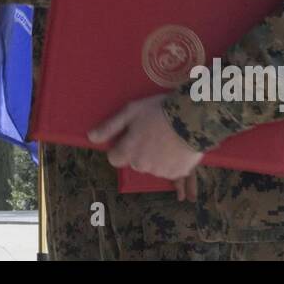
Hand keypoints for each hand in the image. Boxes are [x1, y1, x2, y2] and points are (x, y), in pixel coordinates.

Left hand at [88, 95, 203, 189]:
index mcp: (129, 151)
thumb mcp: (130, 112)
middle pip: (134, 162)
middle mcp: (142, 165)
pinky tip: (176, 145)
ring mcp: (160, 171)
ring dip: (155, 156)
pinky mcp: (177, 172)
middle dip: (139, 151)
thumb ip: (109, 127)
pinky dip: (171, 161)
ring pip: (152, 166)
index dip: (120, 147)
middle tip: (151, 132)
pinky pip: (169, 169)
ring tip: (166, 137)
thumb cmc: (158, 111)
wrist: (192, 117)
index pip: (114, 159)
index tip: (130, 136)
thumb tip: (91, 137)